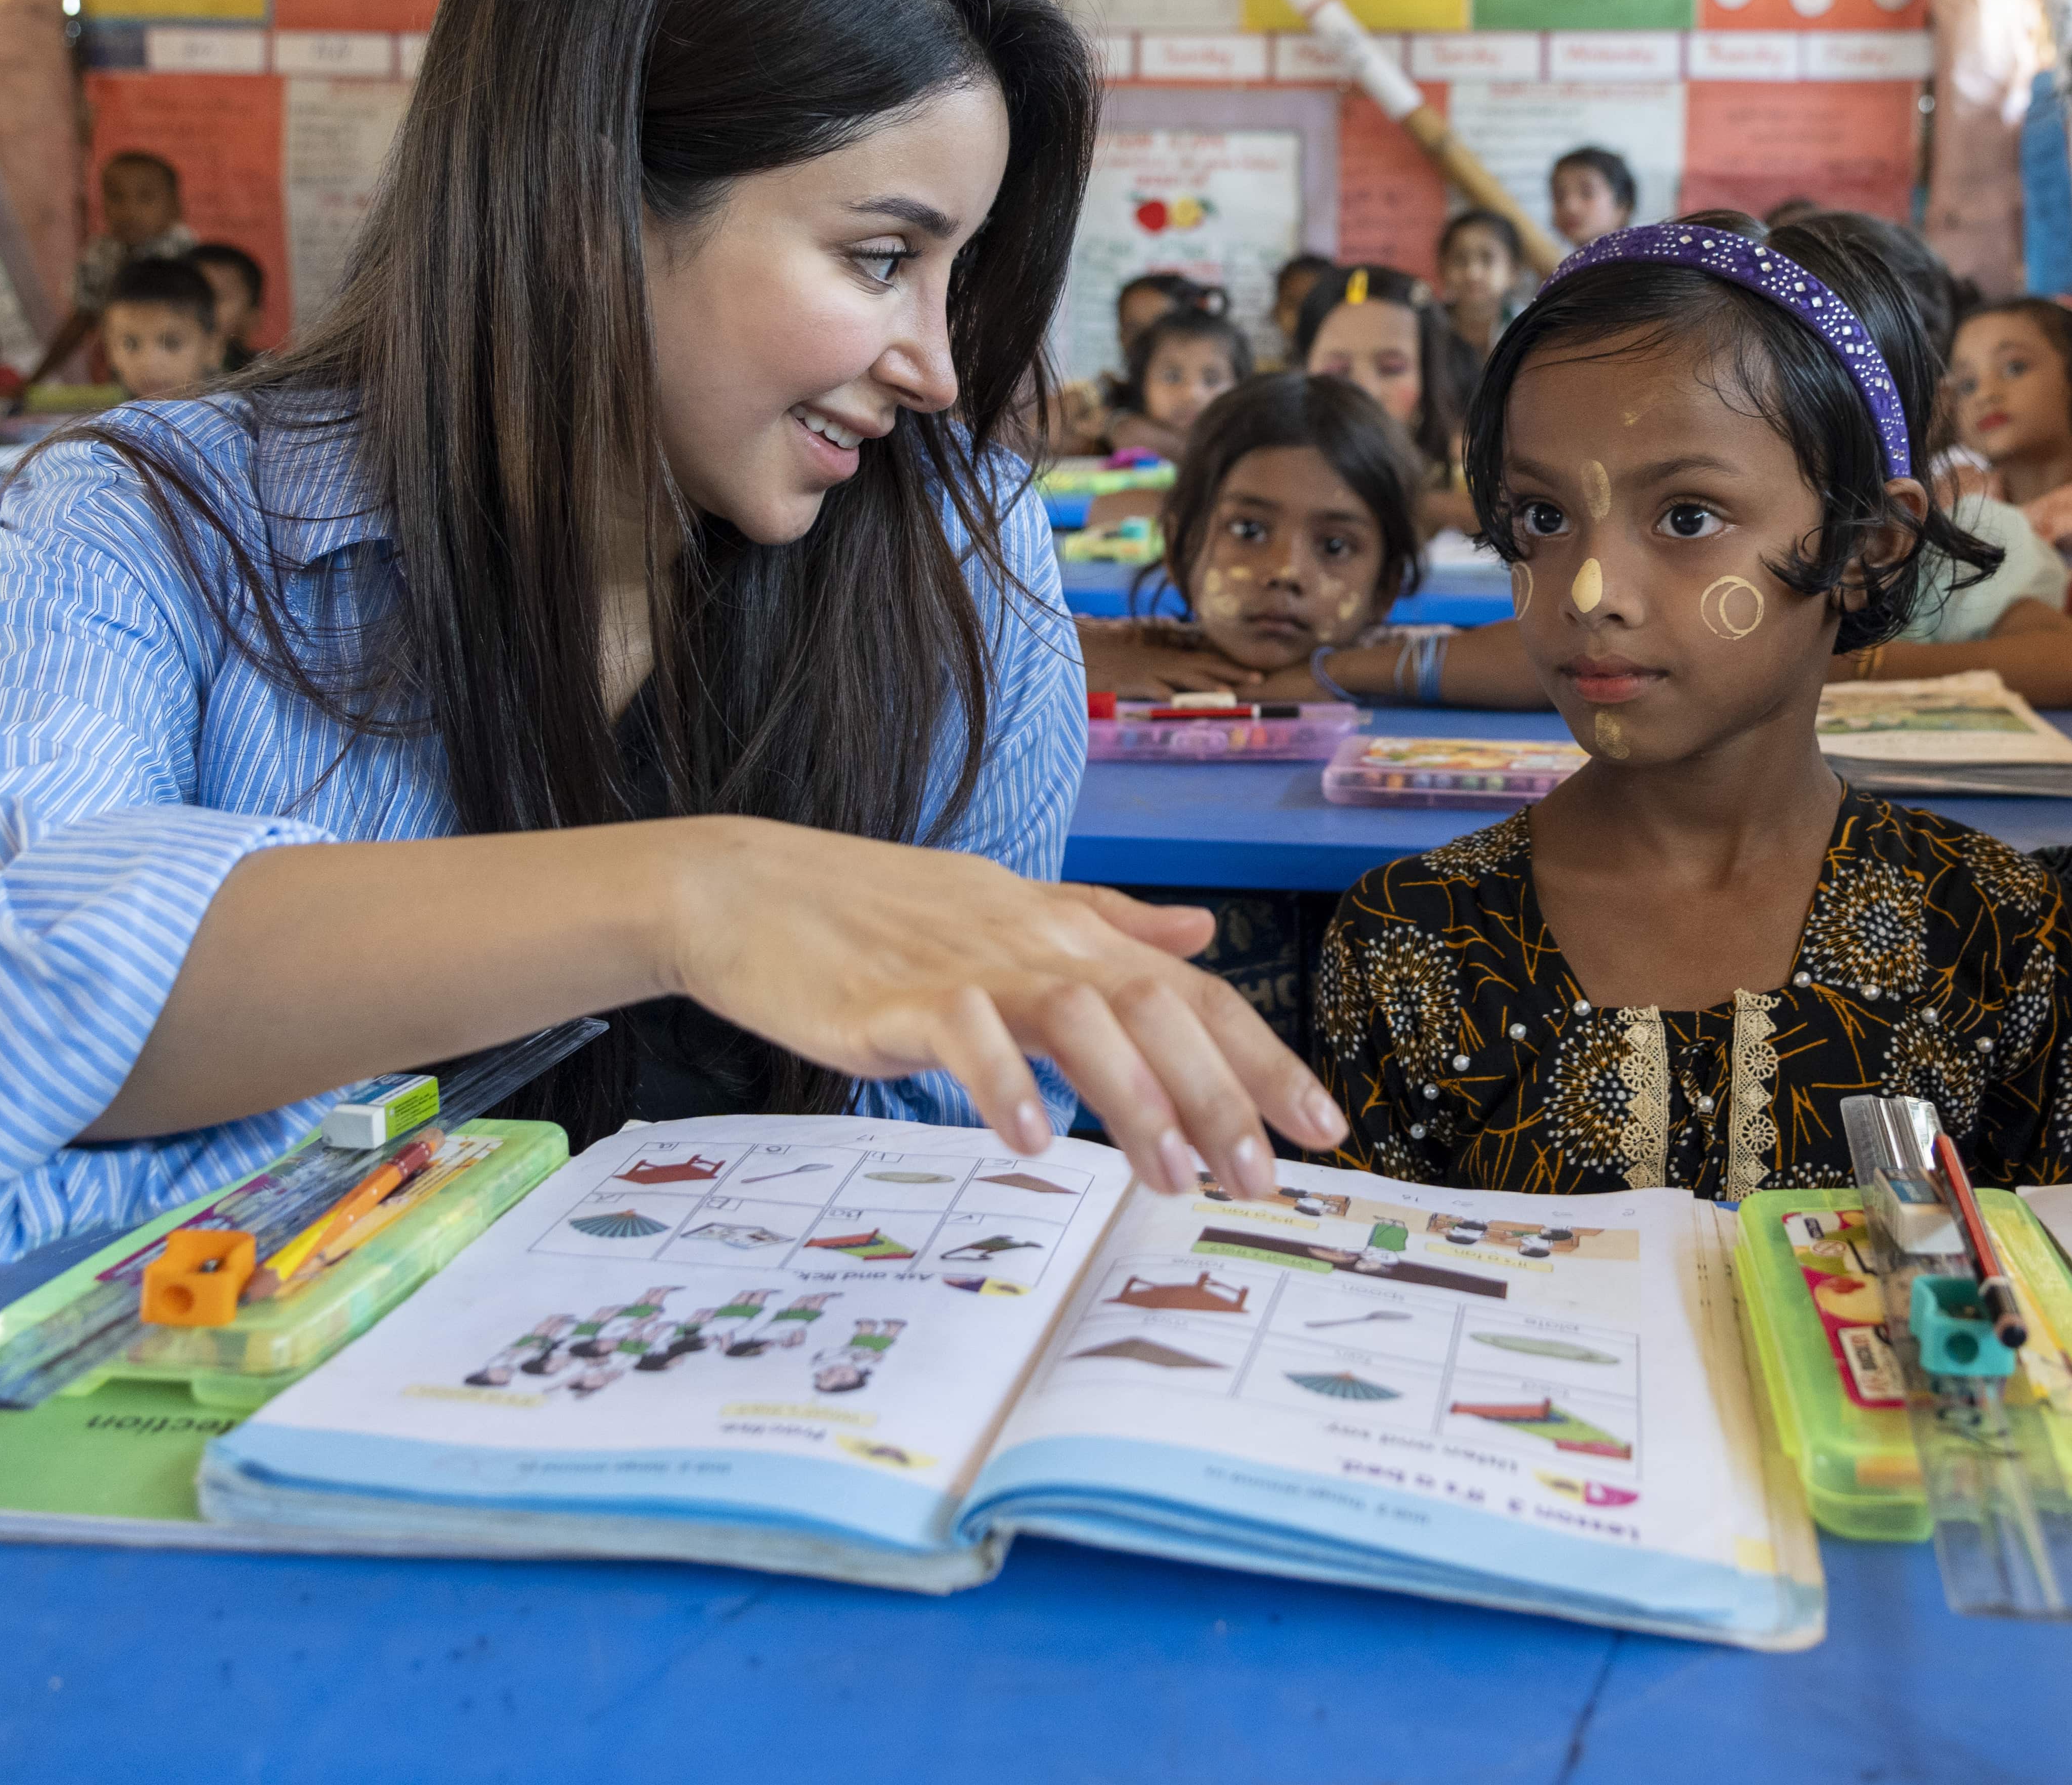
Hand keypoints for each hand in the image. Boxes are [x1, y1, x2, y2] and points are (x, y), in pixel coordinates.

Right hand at [654, 818, 1338, 1198]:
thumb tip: (1202, 933)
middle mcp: (1033, 941)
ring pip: (1077, 1017)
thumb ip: (1109, 922)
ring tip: (1173, 1178)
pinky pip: (962, 1036)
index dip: (1264, 1058)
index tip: (1326, 1128)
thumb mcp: (1008, 907)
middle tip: (1266, 1182)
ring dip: (1133, 1098)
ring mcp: (964, 966)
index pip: (1192, 994)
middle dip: (1223, 1096)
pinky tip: (1030, 1142)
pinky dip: (1003, 1083)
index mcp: (1067, 930)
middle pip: (1154, 1010)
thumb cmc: (878, 912)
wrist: (745, 888)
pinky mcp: (891, 1000)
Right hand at [1081, 619, 1262, 699]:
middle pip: (1205, 666)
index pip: (1206, 660)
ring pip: (1184, 677)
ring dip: (1206, 685)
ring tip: (1228, 693)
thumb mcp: (1144, 663)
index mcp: (1169, 657)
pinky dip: (1167, 695)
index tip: (1255, 673)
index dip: (1231, 666)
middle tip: (1259, 678)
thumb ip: (1164, 671)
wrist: (1085, 650)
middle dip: (1232, 672)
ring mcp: (1151, 670)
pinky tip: (1178, 702)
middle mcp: (1165, 661)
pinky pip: (1154, 688)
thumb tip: (1181, 686)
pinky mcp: (1134, 680)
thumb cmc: (1114, 659)